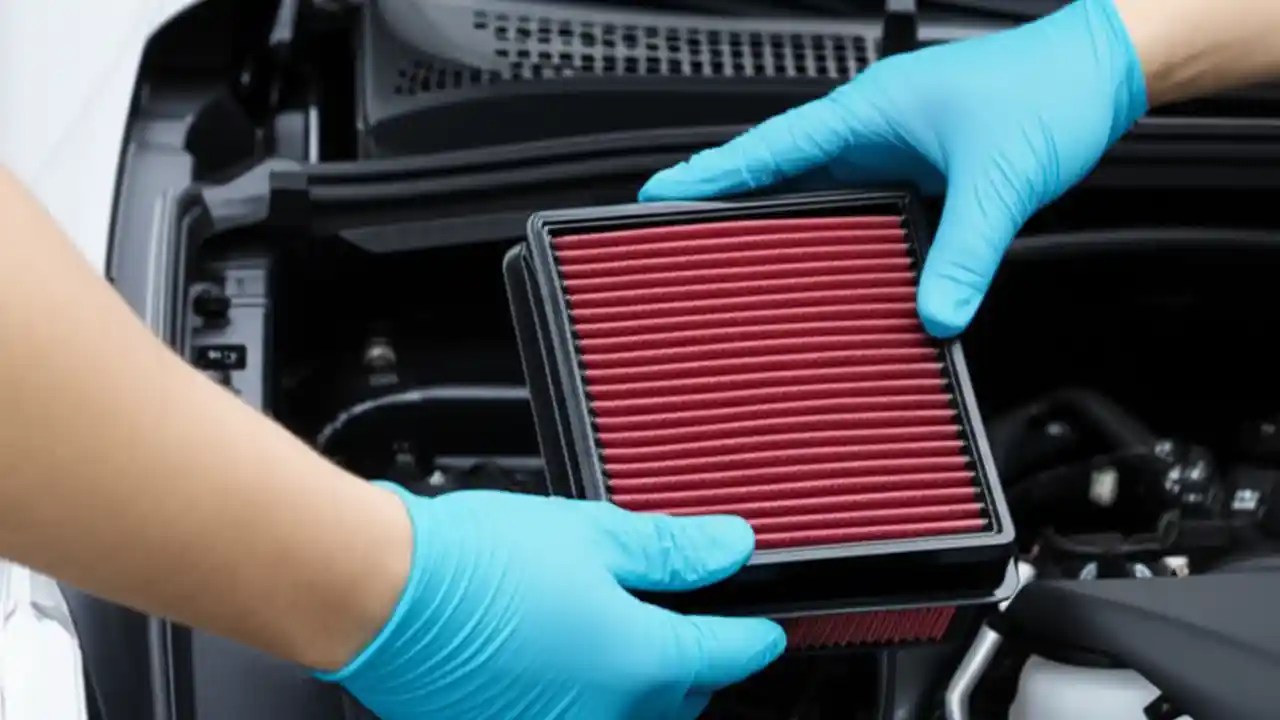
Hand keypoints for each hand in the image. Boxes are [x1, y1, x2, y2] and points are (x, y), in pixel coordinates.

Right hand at [319, 485, 784, 719]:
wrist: (377, 593)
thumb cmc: (471, 562)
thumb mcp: (590, 535)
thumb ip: (670, 552)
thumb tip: (730, 548)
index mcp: (635, 665)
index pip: (722, 658)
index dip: (751, 639)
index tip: (765, 630)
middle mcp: (601, 719)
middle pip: (678, 701)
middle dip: (691, 667)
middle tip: (679, 623)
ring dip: (634, 688)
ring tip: (608, 636)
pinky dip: (579, 699)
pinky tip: (555, 658)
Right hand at [638, 0, 1147, 336]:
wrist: (1099, 73)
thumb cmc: (1047, 90)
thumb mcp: (999, 179)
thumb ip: (965, 251)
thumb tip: (935, 314)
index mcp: (869, 111)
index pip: (770, 147)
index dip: (712, 173)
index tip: (659, 195)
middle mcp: (872, 129)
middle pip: (782, 173)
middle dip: (733, 204)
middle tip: (684, 241)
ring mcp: (893, 148)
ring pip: (820, 192)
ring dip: (786, 222)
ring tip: (742, 263)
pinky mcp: (918, 169)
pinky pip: (860, 207)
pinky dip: (838, 235)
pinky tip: (831, 268)